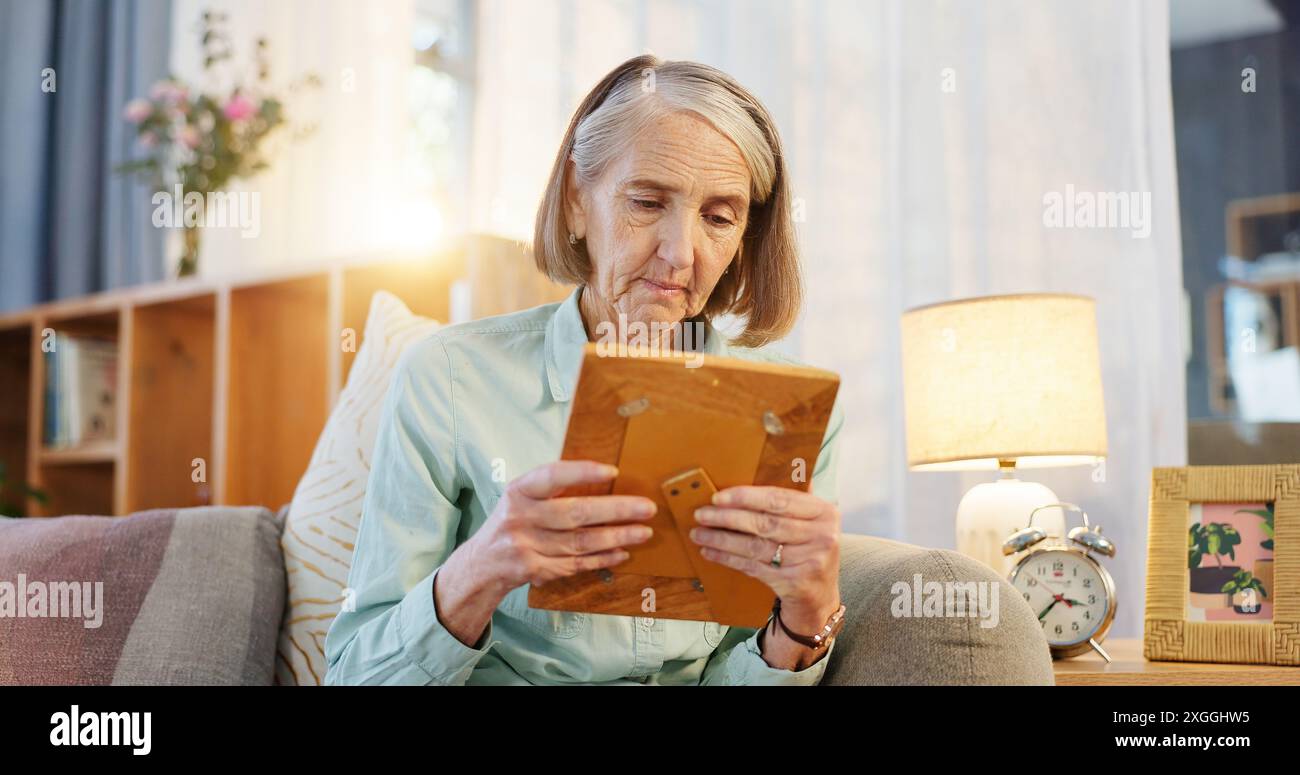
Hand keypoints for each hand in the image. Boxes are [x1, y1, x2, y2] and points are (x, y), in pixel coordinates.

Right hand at [466, 460, 657, 594]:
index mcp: (519, 491)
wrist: (483, 562)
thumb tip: (603, 477)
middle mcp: (521, 517)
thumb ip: (551, 487)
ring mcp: (527, 547)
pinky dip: (602, 559)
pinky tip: (623, 552)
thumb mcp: (521, 496)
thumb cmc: (513, 520)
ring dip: (617, 537)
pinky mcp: (536, 570)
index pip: (552, 476)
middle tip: (646, 508)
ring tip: (643, 531)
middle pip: (575, 513)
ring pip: (581, 543)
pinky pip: (576, 564)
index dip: (582, 472)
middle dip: (616, 510)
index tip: (613, 471)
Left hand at [690, 486, 840, 635]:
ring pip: (756, 546)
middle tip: (702, 514)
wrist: (818, 594)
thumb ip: (795, 498)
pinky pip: (752, 566)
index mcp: (824, 512)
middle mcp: (821, 536)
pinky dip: (728, 558)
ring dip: (721, 539)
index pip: (779, 499)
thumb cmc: (808, 549)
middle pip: (765, 523)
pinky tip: (710, 552)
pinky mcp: (793, 582)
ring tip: (699, 533)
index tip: (719, 497)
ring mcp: (809, 561)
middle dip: (728, 517)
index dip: (746, 497)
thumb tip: (773, 465)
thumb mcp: (812, 521)